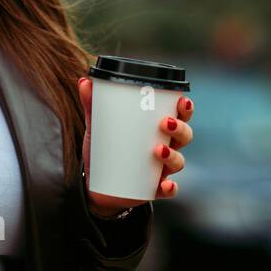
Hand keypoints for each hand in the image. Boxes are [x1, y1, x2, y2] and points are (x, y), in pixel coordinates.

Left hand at [77, 77, 193, 217]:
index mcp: (158, 129)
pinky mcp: (154, 189)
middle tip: (165, 123)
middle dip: (180, 129)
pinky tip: (166, 184)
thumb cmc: (106, 149)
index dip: (186, 107)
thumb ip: (93, 105)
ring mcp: (161, 170)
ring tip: (158, 150)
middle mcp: (166, 148)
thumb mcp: (98, 126)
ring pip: (179, 161)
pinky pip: (169, 190)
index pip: (180, 115)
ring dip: (174, 156)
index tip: (182, 100)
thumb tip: (84, 81)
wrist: (97, 185)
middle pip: (185, 136)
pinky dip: (170, 188)